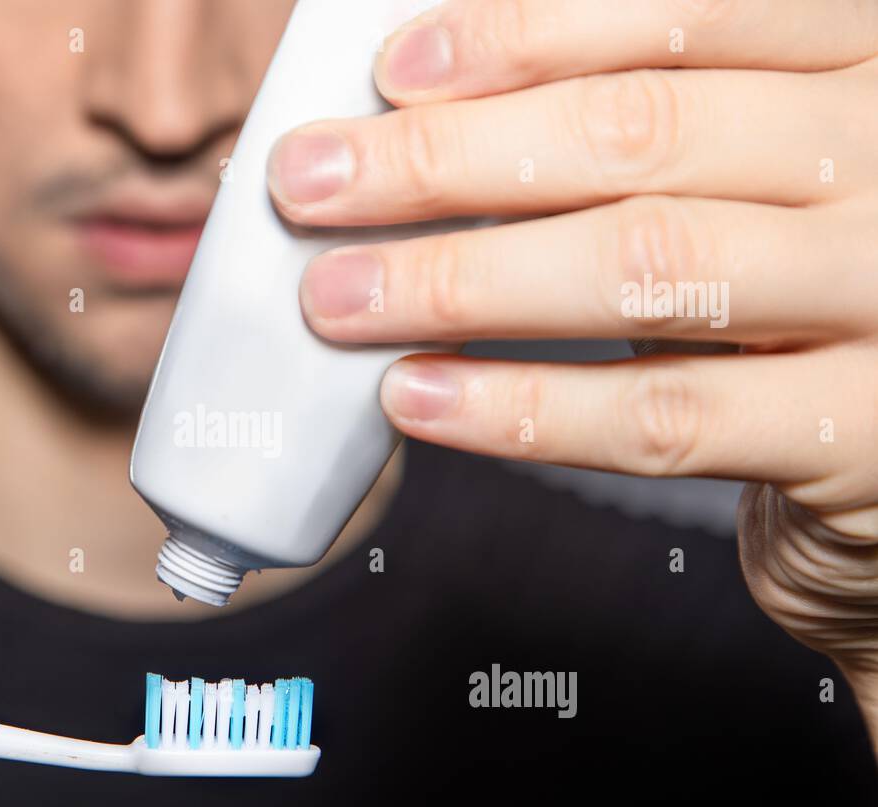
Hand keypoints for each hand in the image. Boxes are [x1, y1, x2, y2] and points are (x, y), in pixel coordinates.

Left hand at [268, 1, 877, 751]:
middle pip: (643, 133)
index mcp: (857, 67)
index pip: (689, 13)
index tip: (394, 71)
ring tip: (339, 296)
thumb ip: (637, 133)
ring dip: (461, 280)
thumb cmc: (794, 293)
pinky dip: (522, 407)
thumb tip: (422, 113)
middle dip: (449, 160)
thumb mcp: (746, 177)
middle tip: (312, 183)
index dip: (528, 31)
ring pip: (645, 266)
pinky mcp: (859, 435)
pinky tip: (420, 396)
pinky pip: (661, 418)